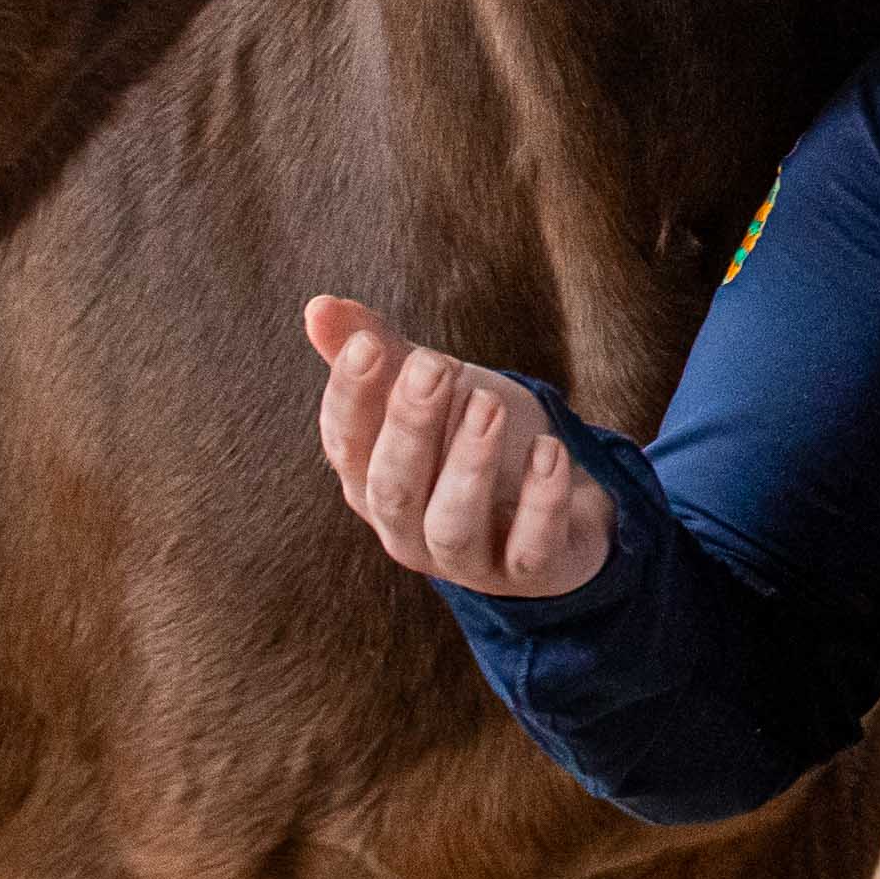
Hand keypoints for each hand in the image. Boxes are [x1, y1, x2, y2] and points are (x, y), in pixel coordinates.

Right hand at [306, 294, 611, 602]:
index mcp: (373, 482)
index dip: (351, 397)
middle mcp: (408, 529)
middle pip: (392, 487)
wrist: (562, 500)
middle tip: (434, 366)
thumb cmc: (474, 439)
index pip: (344, 446)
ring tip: (489, 404)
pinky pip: (529, 549)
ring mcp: (468, 558)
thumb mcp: (431, 390)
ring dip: (469, 463)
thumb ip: (380, 351)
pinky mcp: (530, 572)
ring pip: (453, 525)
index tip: (368, 345)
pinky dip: (541, 501)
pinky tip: (549, 450)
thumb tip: (318, 306)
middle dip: (409, 426)